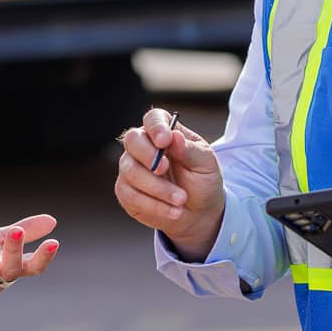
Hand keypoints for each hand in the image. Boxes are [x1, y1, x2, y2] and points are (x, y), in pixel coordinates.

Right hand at [115, 108, 223, 255]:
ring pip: (131, 172)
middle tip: (164, 170)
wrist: (199, 211)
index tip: (165, 141)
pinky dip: (154, 205)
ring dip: (157, 188)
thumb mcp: (205, 164)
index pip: (153, 119)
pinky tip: (173, 211)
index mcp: (164, 132)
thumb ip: (190, 150)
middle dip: (148, 156)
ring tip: (181, 200)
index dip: (156, 127)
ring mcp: (131, 168)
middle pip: (132, 140)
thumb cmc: (202, 180)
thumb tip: (175, 137)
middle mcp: (143, 146)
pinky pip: (131, 196)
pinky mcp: (126, 191)